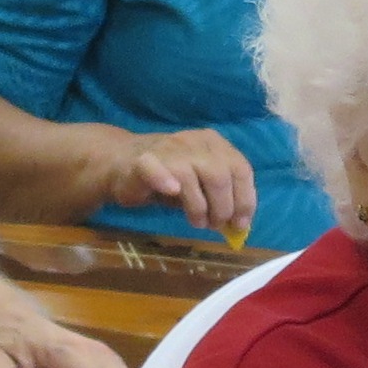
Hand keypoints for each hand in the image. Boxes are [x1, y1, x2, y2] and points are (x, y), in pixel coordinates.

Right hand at [109, 128, 257, 242]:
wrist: (122, 163)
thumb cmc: (170, 177)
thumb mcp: (202, 185)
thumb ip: (221, 198)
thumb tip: (239, 225)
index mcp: (214, 144)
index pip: (241, 169)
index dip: (245, 200)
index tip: (241, 224)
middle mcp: (194, 142)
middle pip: (220, 175)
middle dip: (223, 207)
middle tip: (216, 225)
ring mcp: (169, 149)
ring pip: (192, 177)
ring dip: (199, 207)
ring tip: (197, 221)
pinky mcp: (144, 160)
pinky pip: (157, 169)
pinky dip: (165, 180)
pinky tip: (172, 192)